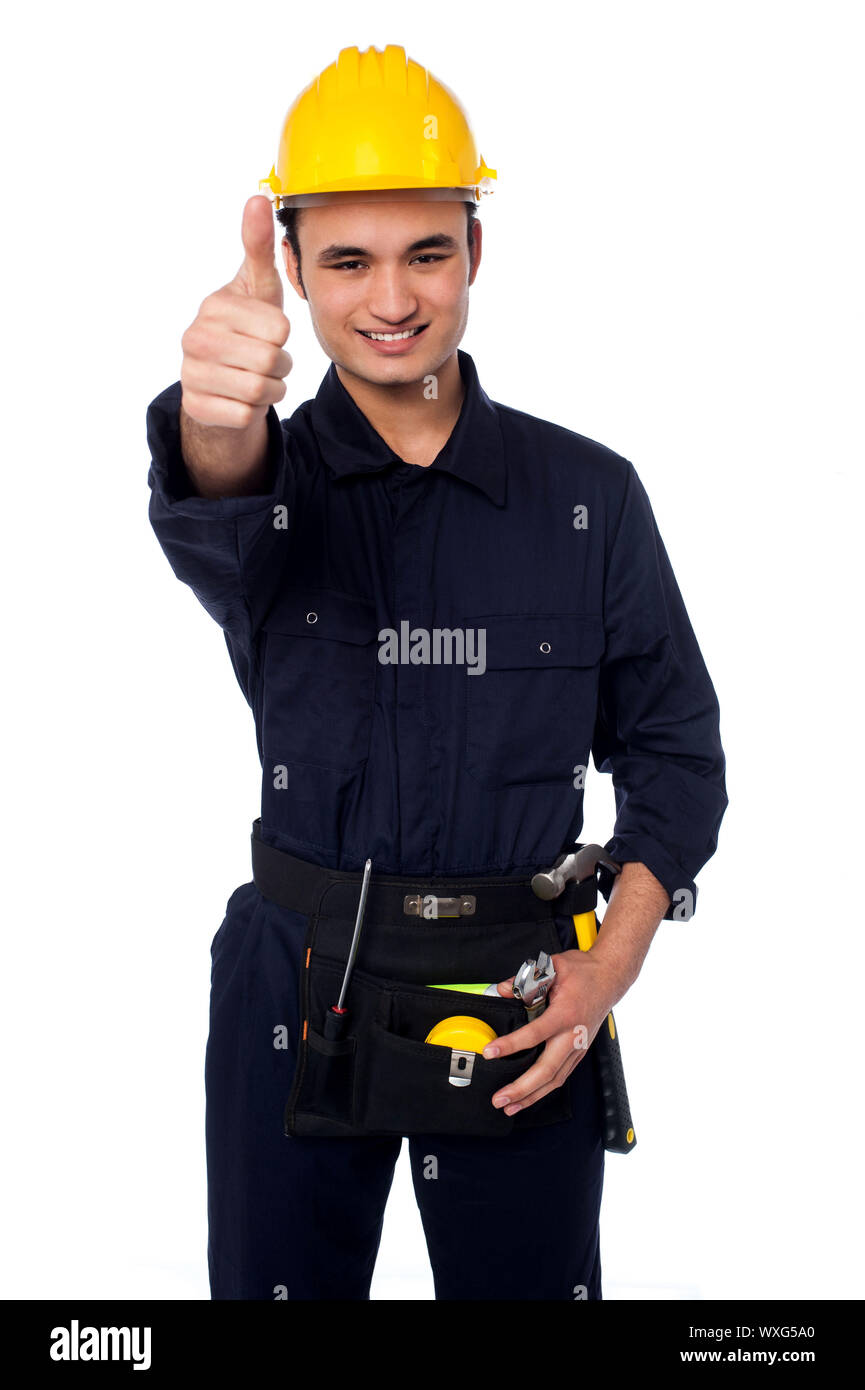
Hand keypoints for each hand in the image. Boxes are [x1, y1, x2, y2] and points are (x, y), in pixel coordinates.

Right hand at [180, 194, 292, 428]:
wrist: (219, 382)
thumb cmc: (246, 329)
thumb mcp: (257, 288)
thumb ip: (258, 247)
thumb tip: (257, 197)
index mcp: (214, 306)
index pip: (280, 328)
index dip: (283, 336)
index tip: (266, 333)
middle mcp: (195, 338)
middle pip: (272, 360)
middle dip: (280, 365)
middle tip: (264, 359)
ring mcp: (192, 374)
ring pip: (261, 390)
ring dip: (270, 389)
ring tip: (255, 378)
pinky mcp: (197, 407)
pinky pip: (247, 415)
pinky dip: (254, 412)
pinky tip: (240, 398)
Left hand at [483, 949, 617, 1114]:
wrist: (610, 977)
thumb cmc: (584, 971)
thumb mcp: (552, 966)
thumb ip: (524, 980)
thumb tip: (501, 990)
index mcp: (566, 1013)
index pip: (535, 1034)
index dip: (511, 1045)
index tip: (490, 1052)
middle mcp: (574, 1035)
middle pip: (547, 1070)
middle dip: (521, 1088)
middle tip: (499, 1098)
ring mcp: (579, 1047)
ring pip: (555, 1079)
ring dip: (531, 1096)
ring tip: (509, 1106)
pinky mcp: (580, 1052)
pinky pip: (561, 1077)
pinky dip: (544, 1090)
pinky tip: (529, 1097)